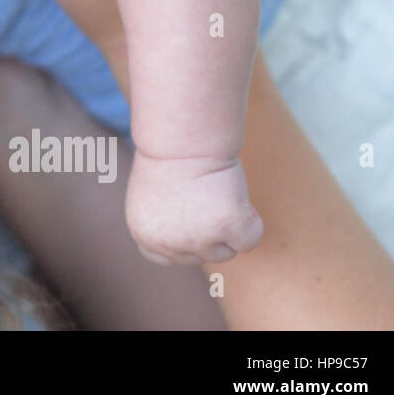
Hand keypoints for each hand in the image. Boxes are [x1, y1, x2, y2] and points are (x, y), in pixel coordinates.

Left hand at [126, 153, 263, 264]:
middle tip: (203, 196)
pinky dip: (250, 220)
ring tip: (214, 193)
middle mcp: (168, 243)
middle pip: (202, 255)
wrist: (183, 136)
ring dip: (228, 227)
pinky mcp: (227, 226)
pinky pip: (249, 239)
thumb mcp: (154, 198)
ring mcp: (197, 238)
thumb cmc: (170, 158)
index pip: (166, 258)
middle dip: (208, 231)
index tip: (190, 219)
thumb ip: (166, 224)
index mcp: (143, 233)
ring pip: (226, 251)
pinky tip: (234, 196)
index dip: (182, 242)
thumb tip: (192, 241)